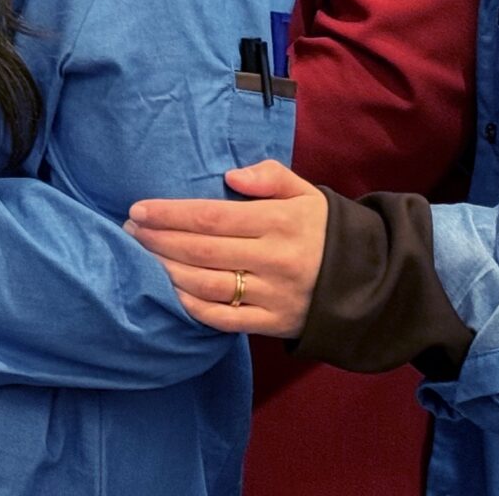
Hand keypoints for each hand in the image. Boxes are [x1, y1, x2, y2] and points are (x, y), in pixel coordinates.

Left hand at [125, 160, 327, 337]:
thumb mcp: (304, 192)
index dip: (170, 214)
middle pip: (202, 251)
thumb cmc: (323, 229)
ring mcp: (272, 294)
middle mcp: (273, 259)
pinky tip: (171, 292)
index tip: (138, 210)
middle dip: (159, 240)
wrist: (369, 282)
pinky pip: (225, 319)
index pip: (212, 216)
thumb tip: (231, 176)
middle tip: (129, 231)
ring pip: (207, 285)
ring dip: (168, 271)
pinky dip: (193, 308)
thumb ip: (269, 176)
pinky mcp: (272, 323)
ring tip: (141, 257)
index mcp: (278, 222)